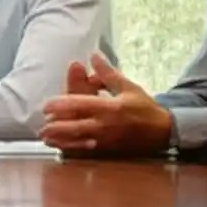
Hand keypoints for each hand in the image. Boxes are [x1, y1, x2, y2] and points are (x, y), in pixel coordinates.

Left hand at [39, 53, 171, 155]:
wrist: (164, 132)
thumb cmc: (144, 107)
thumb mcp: (128, 87)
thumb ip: (107, 73)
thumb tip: (93, 55)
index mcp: (110, 107)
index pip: (81, 105)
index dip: (61, 105)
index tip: (46, 105)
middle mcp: (106, 125)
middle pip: (76, 126)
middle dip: (57, 126)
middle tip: (42, 124)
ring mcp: (107, 140)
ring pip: (79, 141)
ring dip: (60, 139)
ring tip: (45, 137)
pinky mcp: (109, 150)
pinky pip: (87, 151)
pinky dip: (72, 149)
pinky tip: (60, 147)